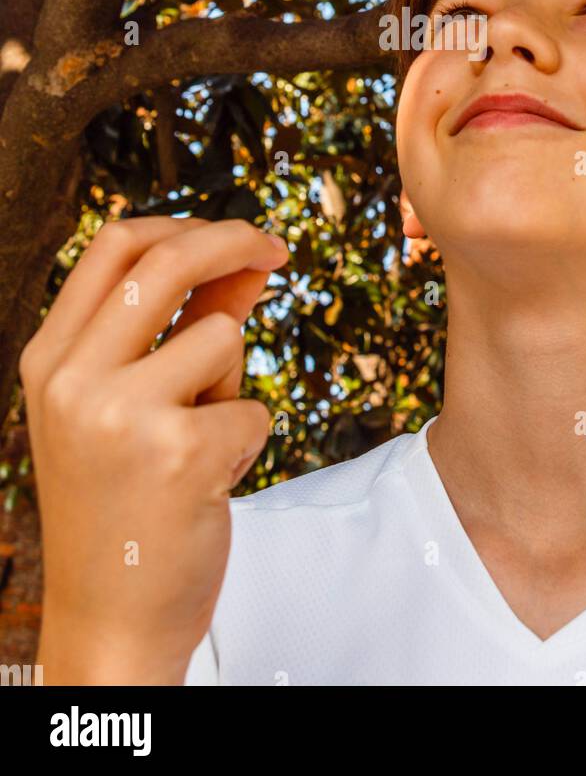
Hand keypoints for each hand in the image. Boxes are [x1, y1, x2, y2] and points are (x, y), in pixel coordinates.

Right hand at [20, 216, 287, 684]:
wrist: (112, 620)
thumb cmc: (125, 502)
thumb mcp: (129, 405)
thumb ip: (181, 327)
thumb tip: (245, 260)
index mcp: (48, 358)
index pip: (114, 243)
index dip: (183, 224)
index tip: (232, 235)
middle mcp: (72, 378)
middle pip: (167, 258)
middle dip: (236, 239)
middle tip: (278, 249)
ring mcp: (120, 415)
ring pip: (222, 336)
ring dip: (232, 383)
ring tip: (199, 443)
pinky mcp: (178, 454)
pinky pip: (251, 409)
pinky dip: (247, 441)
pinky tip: (208, 486)